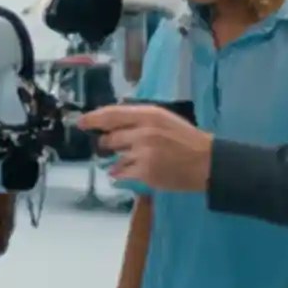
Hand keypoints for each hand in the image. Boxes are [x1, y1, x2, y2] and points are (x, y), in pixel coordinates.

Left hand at [77, 104, 212, 192]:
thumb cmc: (186, 139)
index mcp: (149, 115)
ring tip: (136, 159)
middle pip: (110, 137)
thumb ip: (138, 119)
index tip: (81, 122)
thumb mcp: (163, 119)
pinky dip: (122, 173)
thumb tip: (112, 124)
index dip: (93, 118)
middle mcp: (143, 132)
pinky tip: (131, 172)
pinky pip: (122, 173)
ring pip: (116, 157)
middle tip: (115, 146)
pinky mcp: (144, 173)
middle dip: (108, 143)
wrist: (207, 162)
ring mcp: (143, 153)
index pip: (112, 114)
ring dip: (120, 159)